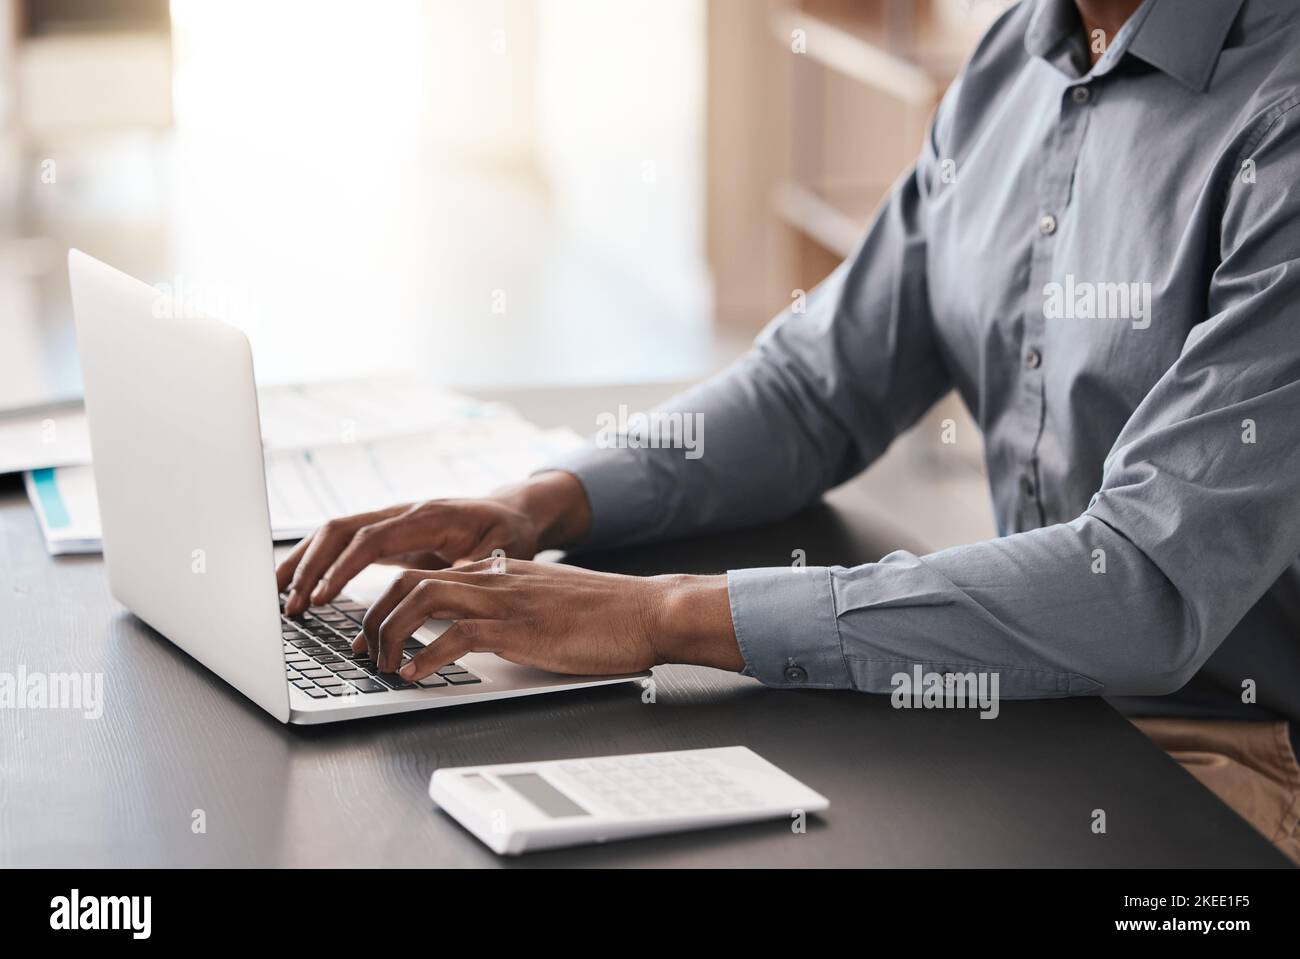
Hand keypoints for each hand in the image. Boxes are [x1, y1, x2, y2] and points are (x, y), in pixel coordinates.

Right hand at [276, 471, 590, 615]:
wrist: (511, 511)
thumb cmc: (509, 532)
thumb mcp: (503, 550)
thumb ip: (474, 568)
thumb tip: (449, 588)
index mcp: (427, 517)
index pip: (371, 539)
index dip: (342, 568)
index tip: (321, 597)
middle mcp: (401, 513)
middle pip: (340, 530)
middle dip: (310, 566)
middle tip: (290, 606)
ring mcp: (390, 521)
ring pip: (333, 533)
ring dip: (303, 563)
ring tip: (278, 597)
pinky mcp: (385, 535)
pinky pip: (341, 544)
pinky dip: (315, 563)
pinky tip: (296, 586)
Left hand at [354, 559, 742, 677]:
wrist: (648, 610)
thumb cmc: (606, 613)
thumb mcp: (547, 600)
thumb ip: (512, 604)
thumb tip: (481, 625)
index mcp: (498, 572)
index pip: (426, 572)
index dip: (389, 599)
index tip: (373, 627)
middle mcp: (494, 579)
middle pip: (409, 580)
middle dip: (374, 615)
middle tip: (363, 649)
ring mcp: (505, 601)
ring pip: (422, 598)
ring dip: (390, 633)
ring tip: (381, 665)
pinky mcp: (520, 629)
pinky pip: (457, 636)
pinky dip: (426, 656)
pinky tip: (415, 676)